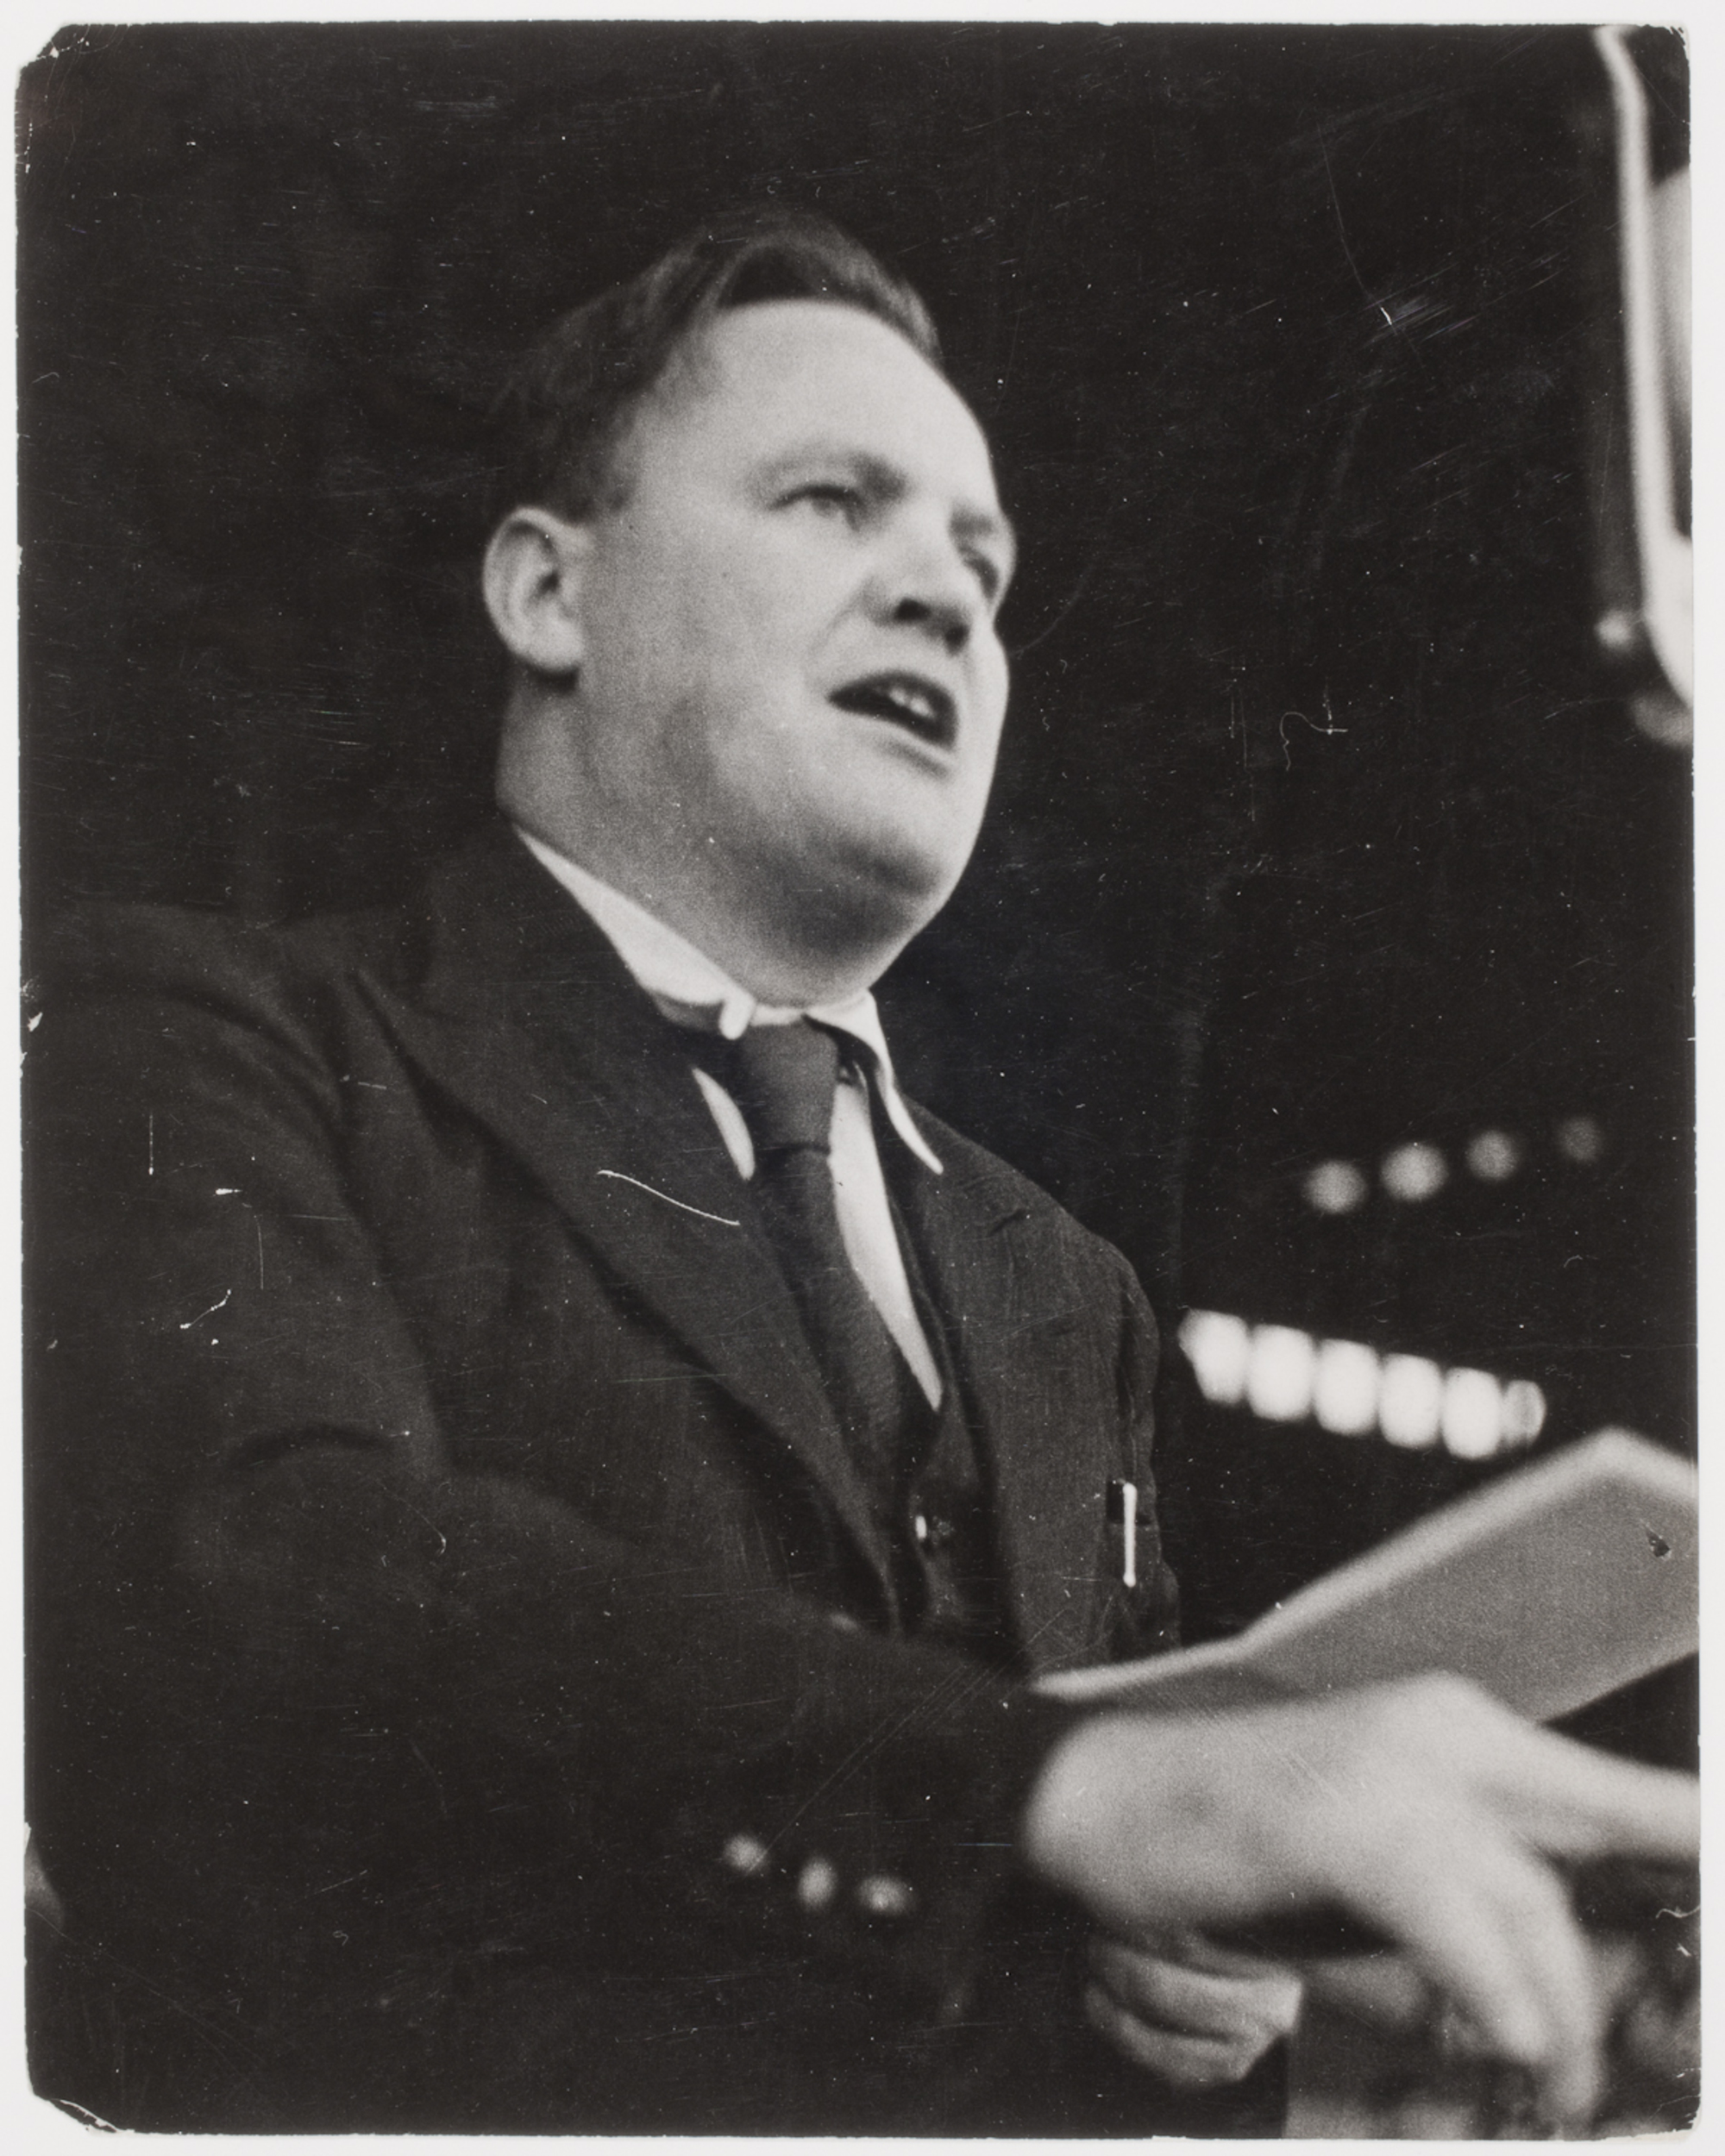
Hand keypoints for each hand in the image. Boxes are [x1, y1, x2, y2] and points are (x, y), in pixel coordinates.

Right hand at [1020, 1674, 1698, 2126]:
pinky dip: (1494, 1991)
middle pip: (1603, 1842)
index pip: (1629, 1791)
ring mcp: (1396, 1766)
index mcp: (1465, 1730)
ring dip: (1559, 2015)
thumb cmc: (1239, 1837)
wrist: (1104, 1797)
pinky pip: (1460, 1919)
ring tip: (1552, 2079)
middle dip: (1617, 1964)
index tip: (1718, 1877)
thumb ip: (1479, 1915)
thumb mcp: (1385, 1874)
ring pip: (1533, 1904)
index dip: (1691, 1834)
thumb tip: (1566, 2005)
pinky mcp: (1345, 1815)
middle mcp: (1447, 1731)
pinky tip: (1504, 2038)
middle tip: (1616, 2060)